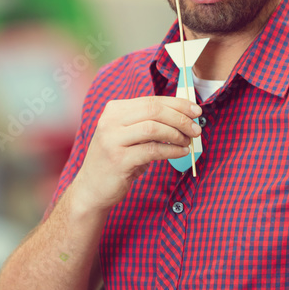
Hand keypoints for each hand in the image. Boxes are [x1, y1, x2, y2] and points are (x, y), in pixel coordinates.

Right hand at [71, 96, 200, 210]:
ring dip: (177, 134)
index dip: (178, 104)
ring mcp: (112, 140)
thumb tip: (184, 116)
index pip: (152, 100)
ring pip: (154, 128)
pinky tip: (181, 152)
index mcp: (115, 110)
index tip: (196, 111)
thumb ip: (149, 123)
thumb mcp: (129, 135)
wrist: (92, 188)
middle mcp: (110, 121)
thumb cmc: (117, 159)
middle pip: (154, 110)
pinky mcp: (119, 160)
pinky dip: (172, 150)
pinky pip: (152, 150)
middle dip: (180, 118)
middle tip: (196, 129)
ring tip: (187, 142)